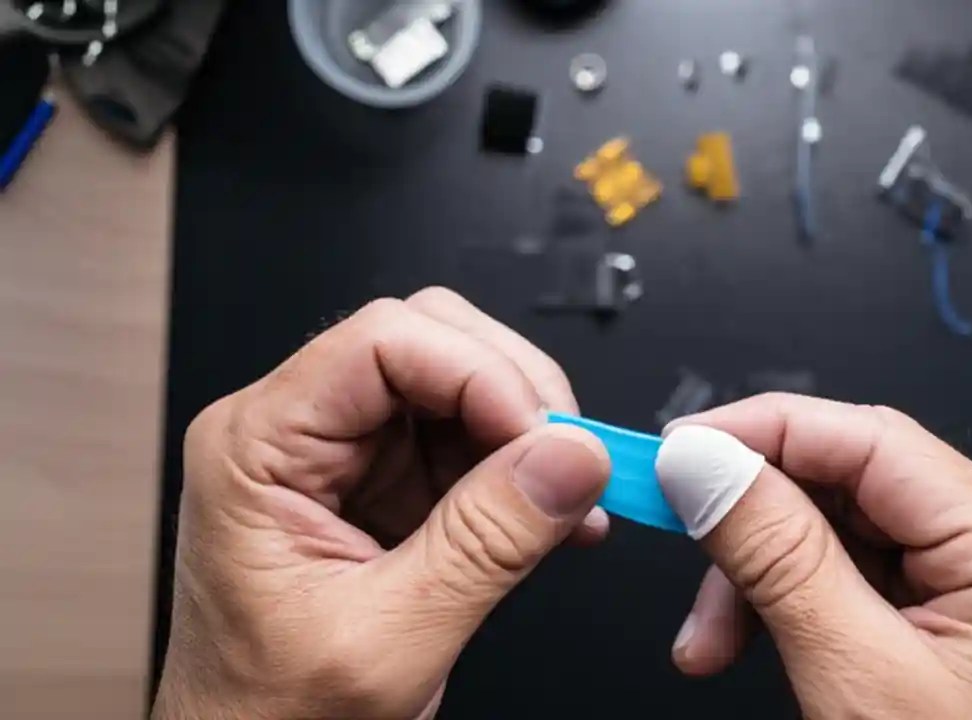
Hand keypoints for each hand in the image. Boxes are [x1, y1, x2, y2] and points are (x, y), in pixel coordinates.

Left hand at [153, 289, 611, 719]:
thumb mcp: (388, 640)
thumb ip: (487, 542)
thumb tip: (571, 455)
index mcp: (256, 449)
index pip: (380, 342)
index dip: (477, 371)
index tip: (544, 434)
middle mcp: (296, 437)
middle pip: (426, 343)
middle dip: (513, 392)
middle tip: (567, 457)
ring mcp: (344, 460)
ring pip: (460, 386)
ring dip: (530, 433)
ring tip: (570, 498)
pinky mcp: (386, 490)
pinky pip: (470, 442)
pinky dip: (525, 470)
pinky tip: (556, 515)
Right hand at [657, 395, 971, 718]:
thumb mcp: (858, 683)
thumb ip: (779, 559)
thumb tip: (709, 464)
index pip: (871, 440)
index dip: (761, 432)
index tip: (679, 449)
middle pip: (853, 485)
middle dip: (754, 523)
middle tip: (680, 537)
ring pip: (843, 533)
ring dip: (760, 576)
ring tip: (709, 643)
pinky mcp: (957, 624)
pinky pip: (857, 581)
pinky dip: (790, 609)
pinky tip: (749, 645)